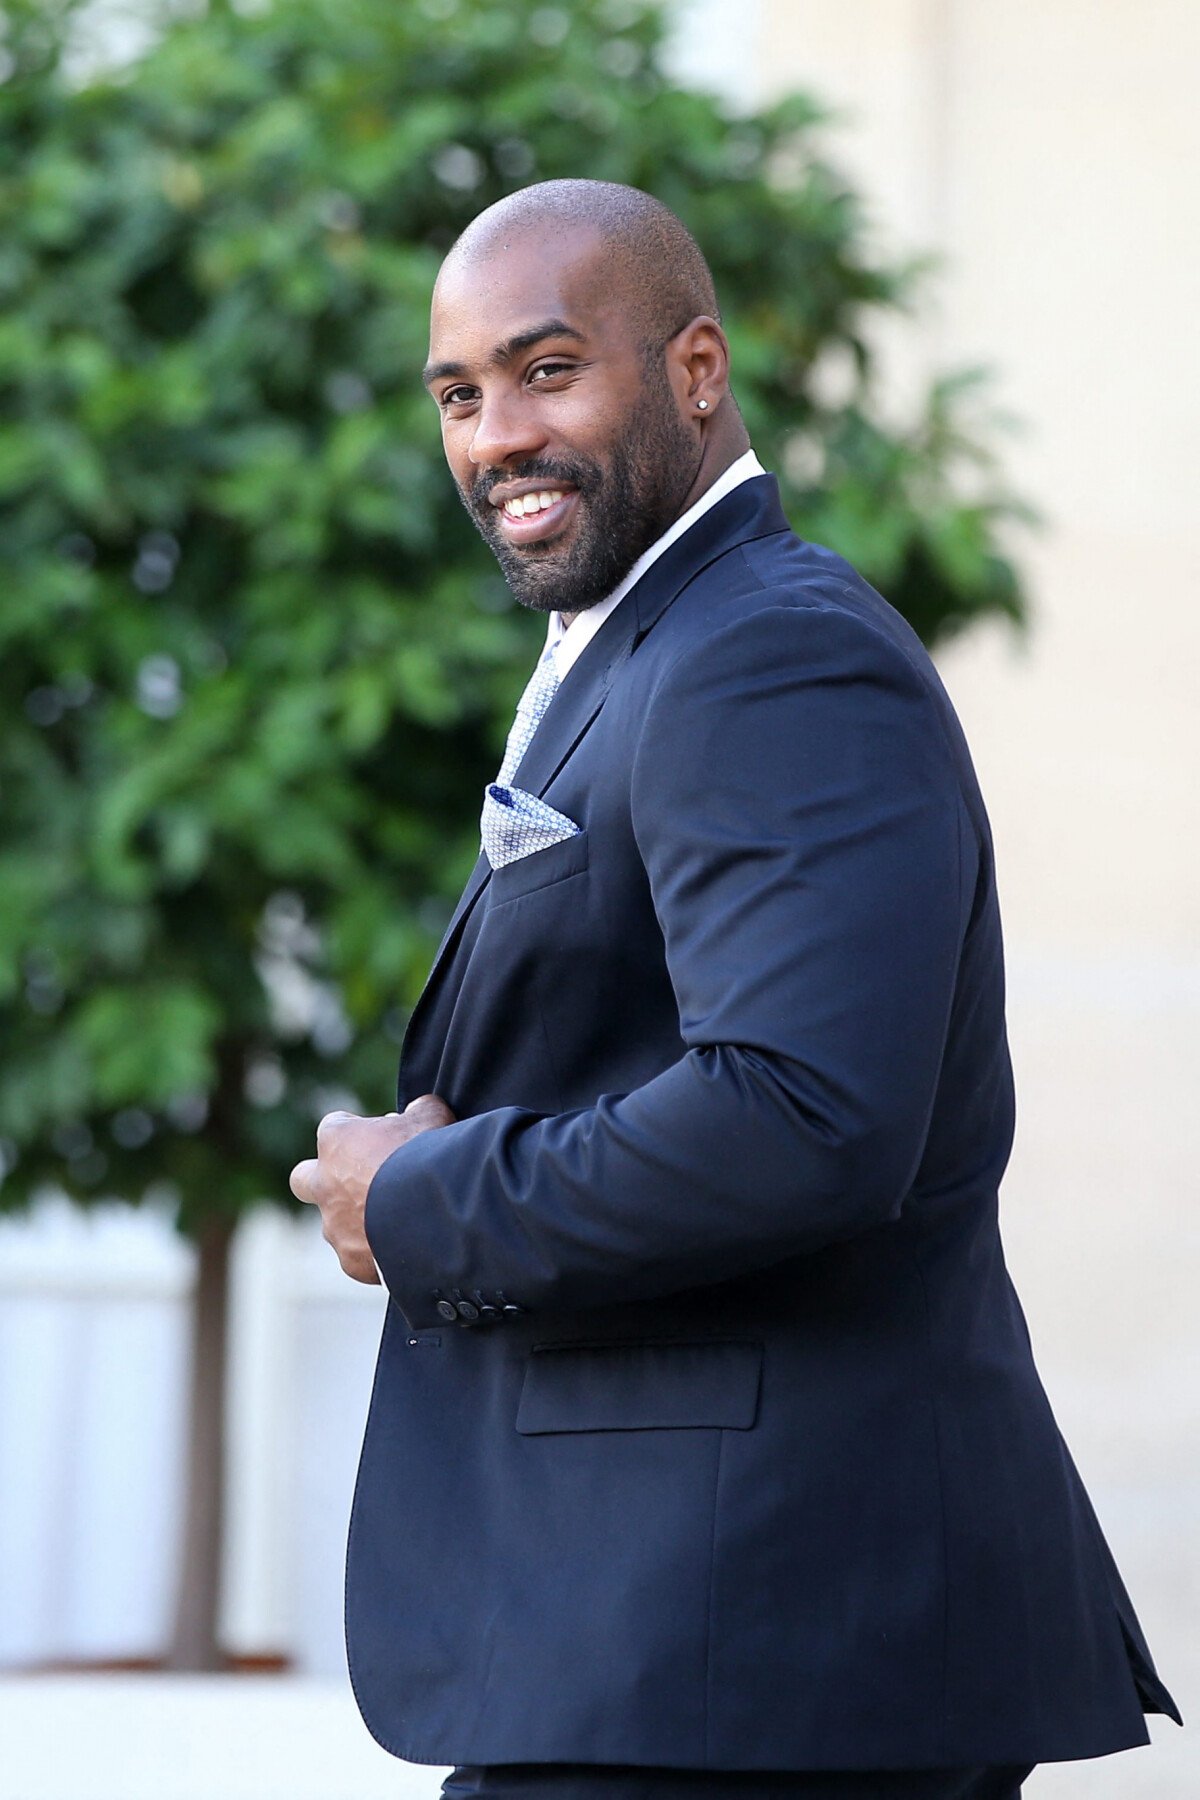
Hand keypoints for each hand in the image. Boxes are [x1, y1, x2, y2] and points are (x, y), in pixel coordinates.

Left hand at [289, 1095, 454, 1282]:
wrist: (434, 1214)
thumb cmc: (427, 1157)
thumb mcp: (431, 1119)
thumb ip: (421, 1111)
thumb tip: (423, 1109)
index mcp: (336, 1141)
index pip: (334, 1126)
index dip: (358, 1131)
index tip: (384, 1137)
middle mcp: (324, 1184)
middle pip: (302, 1179)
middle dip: (324, 1179)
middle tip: (359, 1181)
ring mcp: (334, 1227)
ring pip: (334, 1224)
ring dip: (357, 1220)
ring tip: (399, 1220)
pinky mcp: (351, 1261)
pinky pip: (359, 1257)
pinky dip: (377, 1253)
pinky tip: (406, 1247)